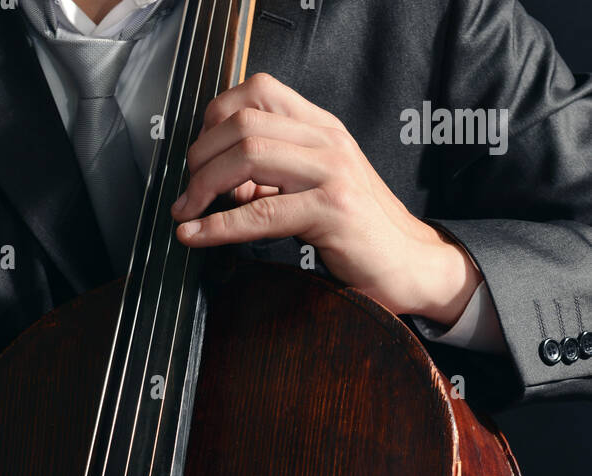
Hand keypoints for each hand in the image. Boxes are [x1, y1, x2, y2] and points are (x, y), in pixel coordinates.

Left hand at [172, 73, 481, 323]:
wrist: (409, 264)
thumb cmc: (358, 233)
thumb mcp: (313, 191)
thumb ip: (273, 179)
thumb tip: (224, 183)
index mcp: (322, 127)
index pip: (257, 90)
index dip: (215, 117)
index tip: (200, 155)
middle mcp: (328, 140)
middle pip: (243, 123)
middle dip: (200, 158)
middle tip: (187, 194)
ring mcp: (333, 172)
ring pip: (248, 157)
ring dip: (203, 187)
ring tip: (188, 213)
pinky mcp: (333, 211)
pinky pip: (262, 213)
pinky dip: (218, 225)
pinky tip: (196, 235)